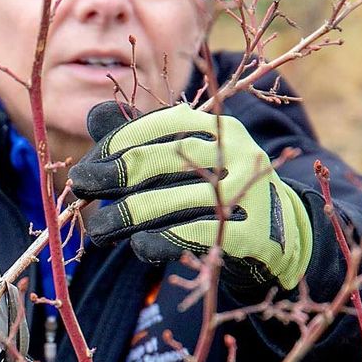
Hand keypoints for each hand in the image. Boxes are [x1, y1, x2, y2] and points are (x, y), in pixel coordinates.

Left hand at [69, 102, 312, 292]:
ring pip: (170, 201)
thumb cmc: (217, 190)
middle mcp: (234, 151)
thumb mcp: (186, 157)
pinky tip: (139, 246)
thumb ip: (141, 137)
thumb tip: (93, 115)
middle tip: (80, 193)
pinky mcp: (253, 232)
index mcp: (214, 126)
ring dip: (125, 218)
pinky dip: (161, 241)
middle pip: (157, 162)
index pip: (152, 128)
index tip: (83, 172)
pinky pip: (196, 234)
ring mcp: (247, 191)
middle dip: (110, 178)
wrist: (282, 233)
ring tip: (99, 233)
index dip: (111, 149)